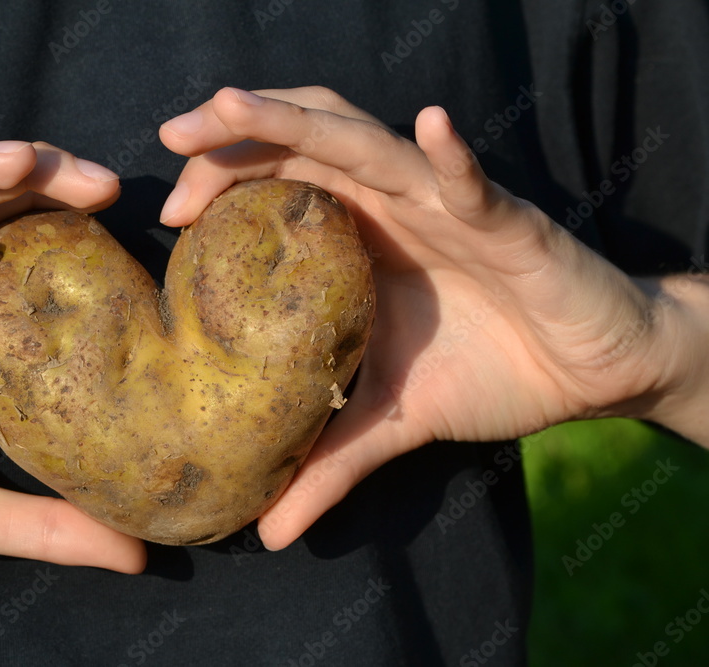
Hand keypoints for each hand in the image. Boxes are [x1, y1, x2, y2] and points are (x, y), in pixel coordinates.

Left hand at [158, 87, 707, 548]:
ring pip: (368, 146)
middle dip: (237, 132)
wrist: (589, 372)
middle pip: (306, 145)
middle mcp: (392, 207)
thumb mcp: (393, 418)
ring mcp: (447, 209)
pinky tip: (430, 126)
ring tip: (234, 107)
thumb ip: (330, 462)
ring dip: (302, 122)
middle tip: (173, 137)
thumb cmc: (489, 370)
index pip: (279, 185)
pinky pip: (476, 186)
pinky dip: (452, 159)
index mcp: (358, 237)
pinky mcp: (510, 227)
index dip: (222, 183)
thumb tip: (270, 534)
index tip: (170, 216)